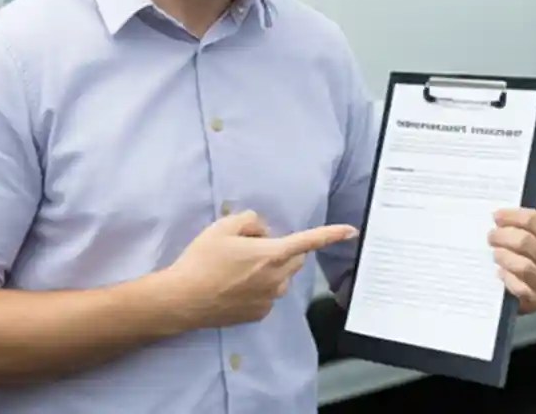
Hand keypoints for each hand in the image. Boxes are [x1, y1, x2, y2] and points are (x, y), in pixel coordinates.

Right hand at [163, 210, 357, 328]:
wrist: (183, 299)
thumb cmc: (202, 260)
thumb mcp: (222, 228)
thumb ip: (249, 221)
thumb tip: (262, 231)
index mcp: (272, 254)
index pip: (309, 241)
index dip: (332, 234)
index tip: (352, 231)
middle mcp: (277, 279)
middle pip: (296, 259)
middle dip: (284, 249)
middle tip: (252, 246)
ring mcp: (269, 300)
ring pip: (282, 278)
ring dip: (271, 269)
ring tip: (238, 268)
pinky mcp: (259, 314)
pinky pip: (268, 295)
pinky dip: (259, 287)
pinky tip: (234, 286)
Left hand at [491, 152, 535, 313]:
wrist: (508, 285)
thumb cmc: (516, 249)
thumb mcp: (525, 220)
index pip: (534, 219)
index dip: (510, 216)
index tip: (494, 215)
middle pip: (525, 242)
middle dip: (501, 237)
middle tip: (488, 236)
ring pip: (522, 265)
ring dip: (501, 256)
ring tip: (492, 253)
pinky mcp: (534, 302)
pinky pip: (520, 290)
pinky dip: (506, 280)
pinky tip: (497, 274)